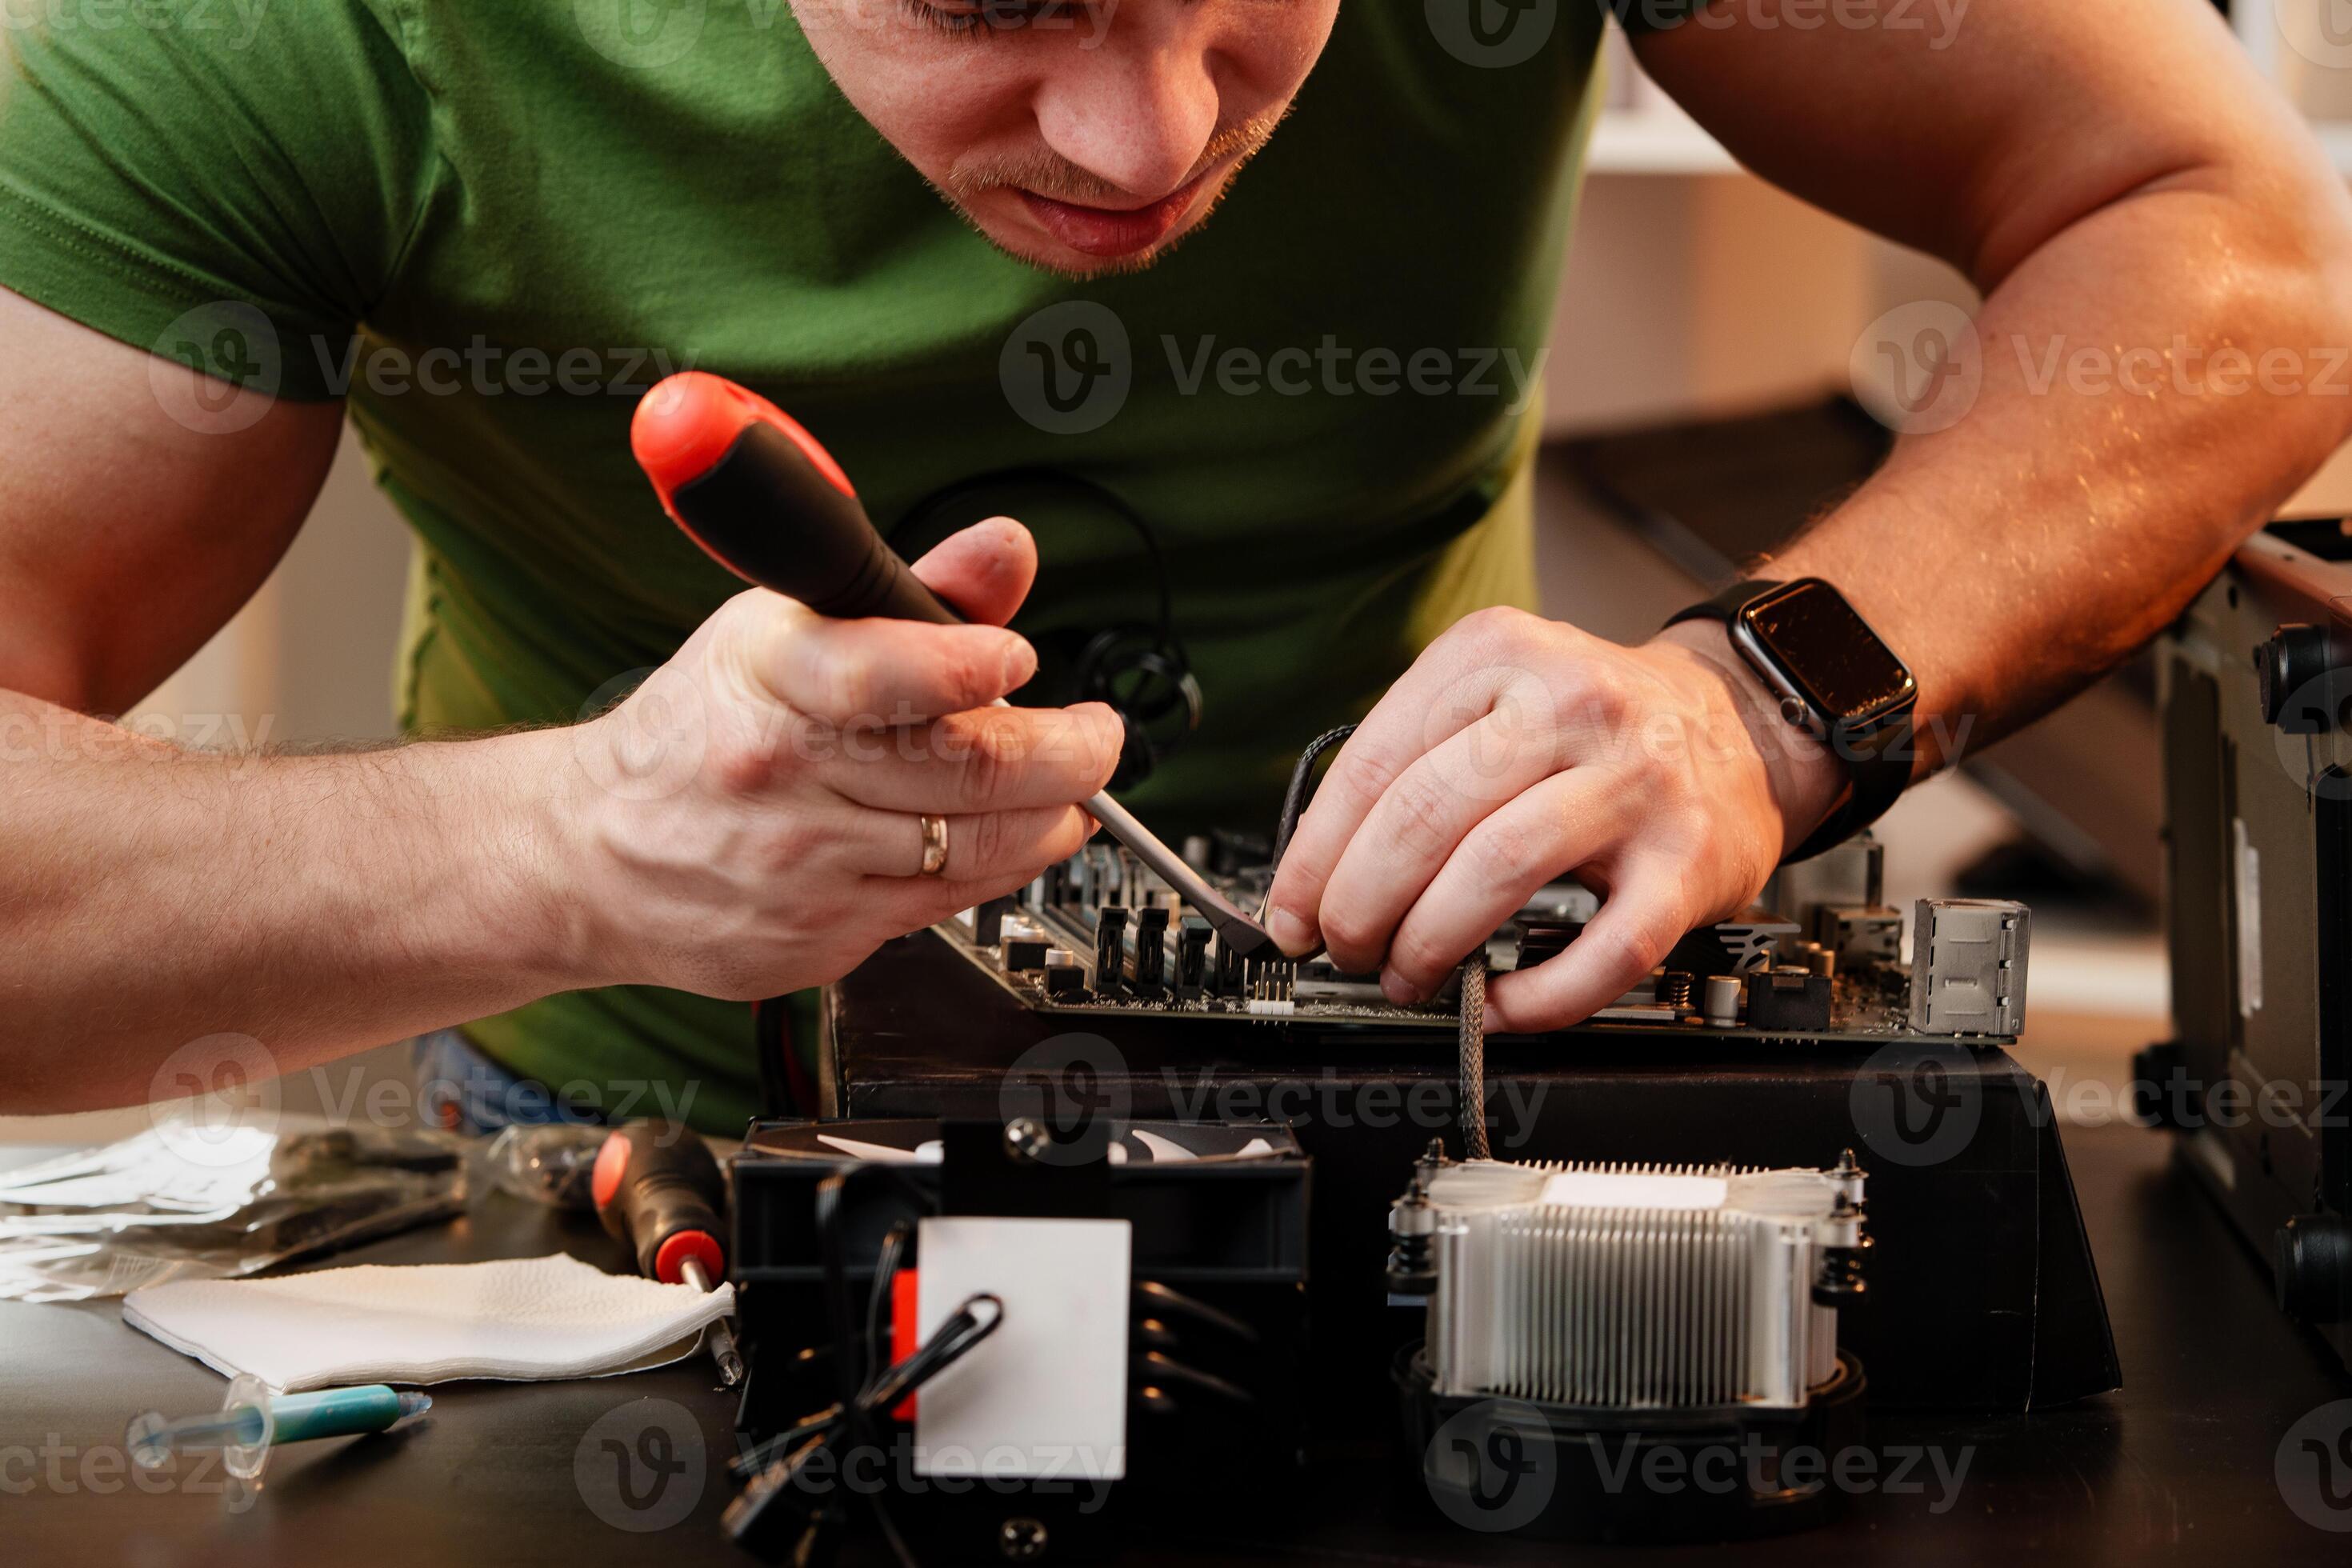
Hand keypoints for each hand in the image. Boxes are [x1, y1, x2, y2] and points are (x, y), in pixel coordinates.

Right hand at [559, 518, 1120, 999]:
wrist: (591, 853)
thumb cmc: (703, 728)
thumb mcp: (785, 630)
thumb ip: (913, 595)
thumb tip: (1006, 551)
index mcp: (772, 679)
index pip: (883, 671)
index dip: (970, 664)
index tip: (1018, 657)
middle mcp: (785, 776)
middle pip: (967, 771)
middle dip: (1069, 753)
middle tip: (1097, 735)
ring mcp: (803, 867)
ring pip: (976, 847)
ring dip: (1051, 815)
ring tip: (1068, 787)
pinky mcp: (818, 938)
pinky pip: (946, 905)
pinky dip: (998, 867)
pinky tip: (1006, 836)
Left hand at [1263, 607, 1846, 1032]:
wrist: (1741, 722)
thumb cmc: (1595, 728)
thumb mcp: (1498, 694)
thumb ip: (1412, 762)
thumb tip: (1315, 878)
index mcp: (1500, 655)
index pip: (1375, 761)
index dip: (1316, 855)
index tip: (1291, 914)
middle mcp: (1570, 705)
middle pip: (1425, 815)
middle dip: (1360, 903)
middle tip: (1345, 949)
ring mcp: (1635, 782)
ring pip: (1498, 869)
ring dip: (1429, 943)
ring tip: (1406, 975)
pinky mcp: (1689, 860)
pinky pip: (1603, 948)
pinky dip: (1539, 995)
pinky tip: (1501, 1004)